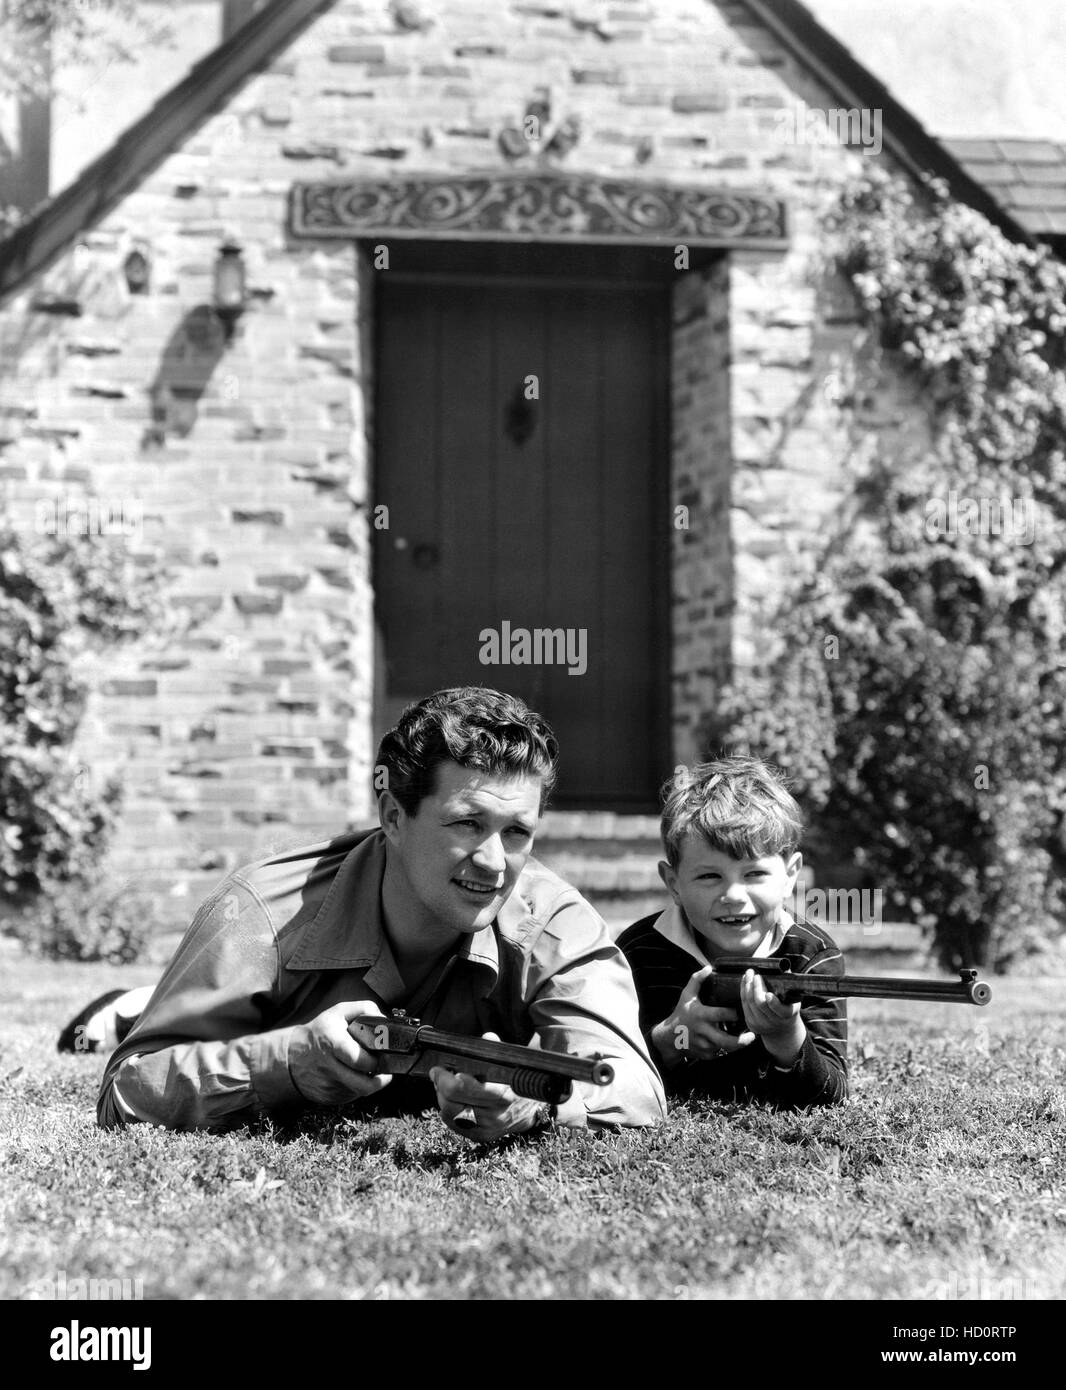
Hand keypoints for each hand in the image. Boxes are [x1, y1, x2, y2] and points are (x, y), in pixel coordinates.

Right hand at [289, 1000, 393, 1106]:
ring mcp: (328, 1086)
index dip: (375, 1061)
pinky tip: (354, 1076)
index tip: (382, 1056)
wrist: (291, 1055)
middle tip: (384, 1069)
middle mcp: (330, 1068)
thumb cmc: (318, 1033)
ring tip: (370, 1071)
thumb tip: (384, 1020)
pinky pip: (350, 1097)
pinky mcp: (328, 1098)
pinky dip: (356, 1088)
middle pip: (364, 1085)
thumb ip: (364, 1009)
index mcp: (333, 1044)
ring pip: (359, 1092)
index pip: (360, 1060)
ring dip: (369, 1083)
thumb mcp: (338, 1012)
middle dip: (380, 1079)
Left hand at [431, 1034, 545, 1141]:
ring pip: (450, 1115)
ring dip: (442, 1100)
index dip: (444, 1079)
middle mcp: (495, 1115)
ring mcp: (488, 1128)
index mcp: (502, 1094)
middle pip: (452, 1104)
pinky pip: (454, 1126)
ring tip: (444, 1088)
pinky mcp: (482, 1136)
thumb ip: (497, 1049)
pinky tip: (451, 1102)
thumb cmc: (516, 1079)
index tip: (437, 1069)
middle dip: (440, 1087)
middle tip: (438, 1076)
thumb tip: (487, 1038)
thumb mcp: (510, 1061)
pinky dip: (448, 1113)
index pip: (461, 1089)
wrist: (530, 1105)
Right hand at [651, 966, 754, 1067]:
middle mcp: (703, 1031)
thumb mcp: (686, 994)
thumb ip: (697, 980)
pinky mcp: (705, 1054)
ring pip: (725, 1048)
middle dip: (742, 1040)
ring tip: (744, 1039)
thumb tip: (708, 967)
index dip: (733, 1013)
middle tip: (752, 1036)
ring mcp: (704, 1045)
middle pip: (726, 1040)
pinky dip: (725, 1049)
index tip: (739, 1012)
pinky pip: (720, 1053)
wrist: (669, 1037)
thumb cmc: (681, 1013)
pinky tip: (728, 1042)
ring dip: (735, 1045)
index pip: (721, 1014)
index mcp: (701, 1015)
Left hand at [740, 968, 804, 1065]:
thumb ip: (788, 983)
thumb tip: (783, 965)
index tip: (768, 993)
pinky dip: (743, 992)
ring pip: (750, 1003)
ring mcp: (761, 1024)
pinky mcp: (751, 1024)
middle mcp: (773, 1022)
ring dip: (747, 986)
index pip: (779, 1010)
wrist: (782, 1030)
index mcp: (787, 1015)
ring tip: (748, 974)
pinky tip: (745, 982)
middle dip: (756, 987)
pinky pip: (744, 1005)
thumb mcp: (794, 998)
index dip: (773, 1003)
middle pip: (760, 1004)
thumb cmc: (788, 1007)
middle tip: (755, 974)